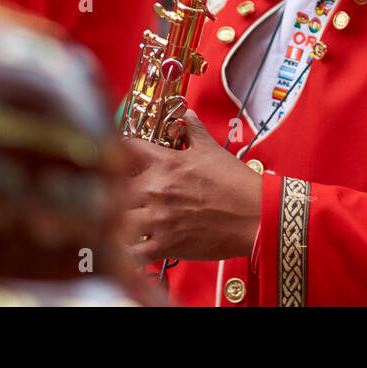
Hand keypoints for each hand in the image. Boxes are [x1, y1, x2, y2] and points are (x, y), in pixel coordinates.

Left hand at [118, 110, 262, 265]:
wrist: (256, 216)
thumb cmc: (236, 183)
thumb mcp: (213, 149)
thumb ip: (193, 130)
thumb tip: (186, 114)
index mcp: (165, 162)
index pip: (124, 148)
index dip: (116, 152)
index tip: (116, 158)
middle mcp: (155, 188)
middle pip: (111, 187)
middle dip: (110, 191)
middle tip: (114, 195)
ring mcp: (158, 218)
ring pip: (115, 220)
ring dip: (113, 221)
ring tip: (114, 223)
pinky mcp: (165, 245)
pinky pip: (131, 253)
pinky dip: (122, 253)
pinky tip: (121, 251)